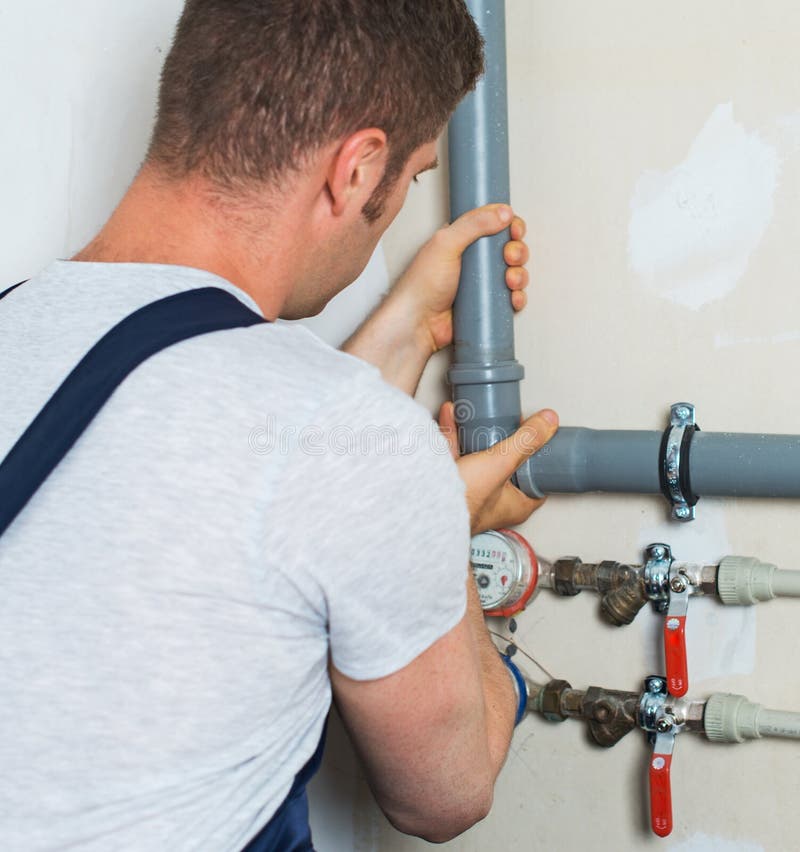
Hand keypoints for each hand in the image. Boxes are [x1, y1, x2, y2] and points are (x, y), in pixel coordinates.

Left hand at [391, 204, 529, 354]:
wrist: (419, 323)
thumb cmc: (423, 286)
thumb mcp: (445, 244)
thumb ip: (473, 224)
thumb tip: (502, 212)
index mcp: (462, 240)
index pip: (494, 225)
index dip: (510, 225)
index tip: (514, 230)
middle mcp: (473, 259)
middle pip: (509, 248)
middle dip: (517, 251)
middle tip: (509, 257)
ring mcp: (481, 282)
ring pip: (513, 273)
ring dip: (519, 275)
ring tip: (509, 280)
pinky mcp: (486, 303)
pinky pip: (510, 298)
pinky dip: (517, 297)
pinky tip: (512, 298)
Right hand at [438, 403, 557, 534]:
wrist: (421, 505)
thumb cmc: (463, 502)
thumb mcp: (502, 463)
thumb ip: (526, 441)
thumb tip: (548, 422)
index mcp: (516, 504)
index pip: (539, 481)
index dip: (540, 458)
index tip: (538, 439)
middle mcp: (495, 501)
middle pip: (509, 466)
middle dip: (505, 440)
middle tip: (509, 424)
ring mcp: (472, 491)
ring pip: (480, 458)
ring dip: (477, 434)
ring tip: (479, 414)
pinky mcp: (450, 483)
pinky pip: (455, 455)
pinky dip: (453, 435)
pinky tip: (450, 417)